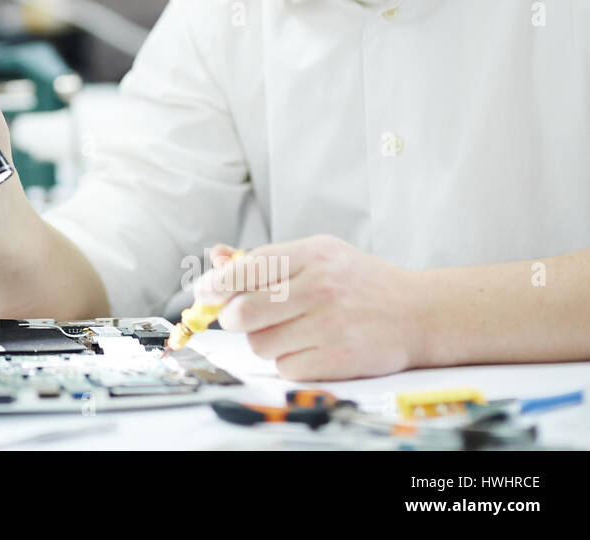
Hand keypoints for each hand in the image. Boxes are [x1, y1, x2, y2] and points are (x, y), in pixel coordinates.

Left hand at [194, 234, 421, 380]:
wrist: (418, 312)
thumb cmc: (359, 282)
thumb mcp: (319, 255)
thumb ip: (268, 259)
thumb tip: (217, 258)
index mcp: (312, 254)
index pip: (247, 269)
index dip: (217, 284)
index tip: (203, 293)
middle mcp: (321, 287)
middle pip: (245, 312)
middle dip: (233, 318)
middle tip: (241, 317)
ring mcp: (331, 325)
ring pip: (261, 343)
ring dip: (264, 340)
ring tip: (289, 329)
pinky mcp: (339, 359)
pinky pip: (286, 367)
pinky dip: (289, 361)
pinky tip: (309, 346)